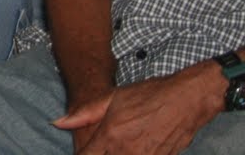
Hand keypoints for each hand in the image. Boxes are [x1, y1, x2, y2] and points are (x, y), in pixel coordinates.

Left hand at [54, 65, 219, 154]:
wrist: (187, 99)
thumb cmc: (149, 95)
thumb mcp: (112, 98)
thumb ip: (84, 113)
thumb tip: (57, 122)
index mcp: (110, 134)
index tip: (83, 152)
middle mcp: (127, 150)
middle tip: (98, 149)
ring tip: (118, 147)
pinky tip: (133, 149)